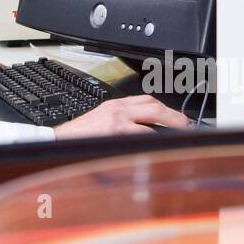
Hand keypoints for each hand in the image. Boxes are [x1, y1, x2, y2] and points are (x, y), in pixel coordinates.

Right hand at [53, 95, 191, 137]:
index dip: (164, 108)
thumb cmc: (77, 137)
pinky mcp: (114, 130)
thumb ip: (120, 124)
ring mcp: (117, 118)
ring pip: (152, 115)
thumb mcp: (100, 124)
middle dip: (173, 114)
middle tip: (186, 125)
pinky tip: (164, 142)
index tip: (175, 117)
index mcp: (114, 105)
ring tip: (181, 133)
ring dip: (170, 124)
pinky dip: (155, 137)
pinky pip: (141, 132)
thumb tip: (142, 134)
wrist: (56, 141)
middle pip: (153, 104)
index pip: (146, 100)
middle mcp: (117, 108)